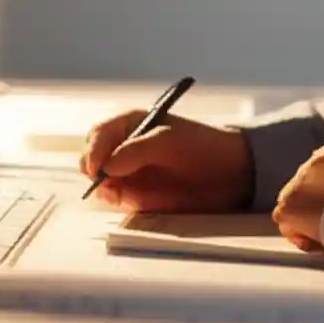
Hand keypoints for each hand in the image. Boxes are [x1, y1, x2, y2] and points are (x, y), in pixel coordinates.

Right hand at [80, 110, 254, 211]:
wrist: (230, 173)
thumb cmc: (201, 146)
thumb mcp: (169, 141)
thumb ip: (136, 151)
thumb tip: (107, 167)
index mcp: (130, 124)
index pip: (99, 134)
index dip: (94, 149)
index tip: (96, 166)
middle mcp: (124, 146)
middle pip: (92, 157)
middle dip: (92, 168)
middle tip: (101, 181)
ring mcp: (129, 171)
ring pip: (100, 179)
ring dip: (101, 186)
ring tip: (113, 191)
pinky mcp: (137, 194)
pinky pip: (115, 197)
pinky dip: (112, 198)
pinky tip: (119, 198)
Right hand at [272, 135, 323, 251]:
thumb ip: (311, 235)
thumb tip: (316, 228)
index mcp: (290, 207)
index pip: (285, 215)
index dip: (301, 227)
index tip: (319, 235)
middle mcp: (299, 176)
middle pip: (299, 188)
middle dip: (313, 199)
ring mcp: (321, 156)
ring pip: (317, 167)